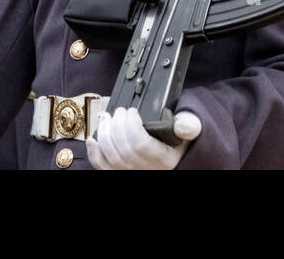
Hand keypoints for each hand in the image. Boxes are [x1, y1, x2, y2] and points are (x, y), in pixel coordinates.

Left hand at [86, 106, 201, 169]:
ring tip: (107, 118)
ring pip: (111, 157)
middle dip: (117, 125)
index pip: (141, 144)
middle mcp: (146, 169)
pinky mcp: (120, 171)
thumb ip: (189, 125)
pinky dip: (94, 152)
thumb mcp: (191, 130)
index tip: (133, 111)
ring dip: (104, 134)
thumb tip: (183, 125)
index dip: (131, 126)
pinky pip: (102, 166)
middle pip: (123, 150)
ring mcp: (132, 172)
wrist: (175, 155)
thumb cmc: (180, 140)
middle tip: (119, 110)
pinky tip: (93, 138)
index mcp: (163, 158)